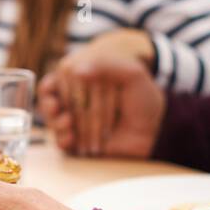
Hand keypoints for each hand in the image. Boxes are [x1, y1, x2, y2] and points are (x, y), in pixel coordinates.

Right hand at [38, 53, 165, 158]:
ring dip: (54, 122)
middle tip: (57, 109)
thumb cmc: (143, 96)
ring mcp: (77, 123)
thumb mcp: (131, 74)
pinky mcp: (81, 143)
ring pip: (52, 121)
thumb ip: (106, 66)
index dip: (51, 88)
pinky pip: (61, 142)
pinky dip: (61, 139)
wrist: (159, 127)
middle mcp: (76, 101)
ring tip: (66, 123)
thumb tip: (77, 69)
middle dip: (51, 107)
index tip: (55, 91)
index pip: (57, 82)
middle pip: (51, 102)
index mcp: (82, 81)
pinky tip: (70, 138)